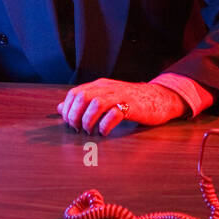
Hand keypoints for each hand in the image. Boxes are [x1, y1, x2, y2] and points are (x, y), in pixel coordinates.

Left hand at [57, 79, 186, 134]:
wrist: (159, 98)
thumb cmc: (129, 101)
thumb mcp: (104, 98)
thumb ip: (83, 103)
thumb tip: (60, 108)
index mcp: (99, 85)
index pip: (75, 93)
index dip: (68, 109)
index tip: (69, 124)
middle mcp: (108, 88)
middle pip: (82, 97)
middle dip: (75, 115)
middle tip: (77, 129)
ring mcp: (120, 95)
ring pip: (96, 103)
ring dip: (88, 120)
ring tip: (89, 131)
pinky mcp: (132, 106)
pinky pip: (114, 114)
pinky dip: (105, 125)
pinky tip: (104, 133)